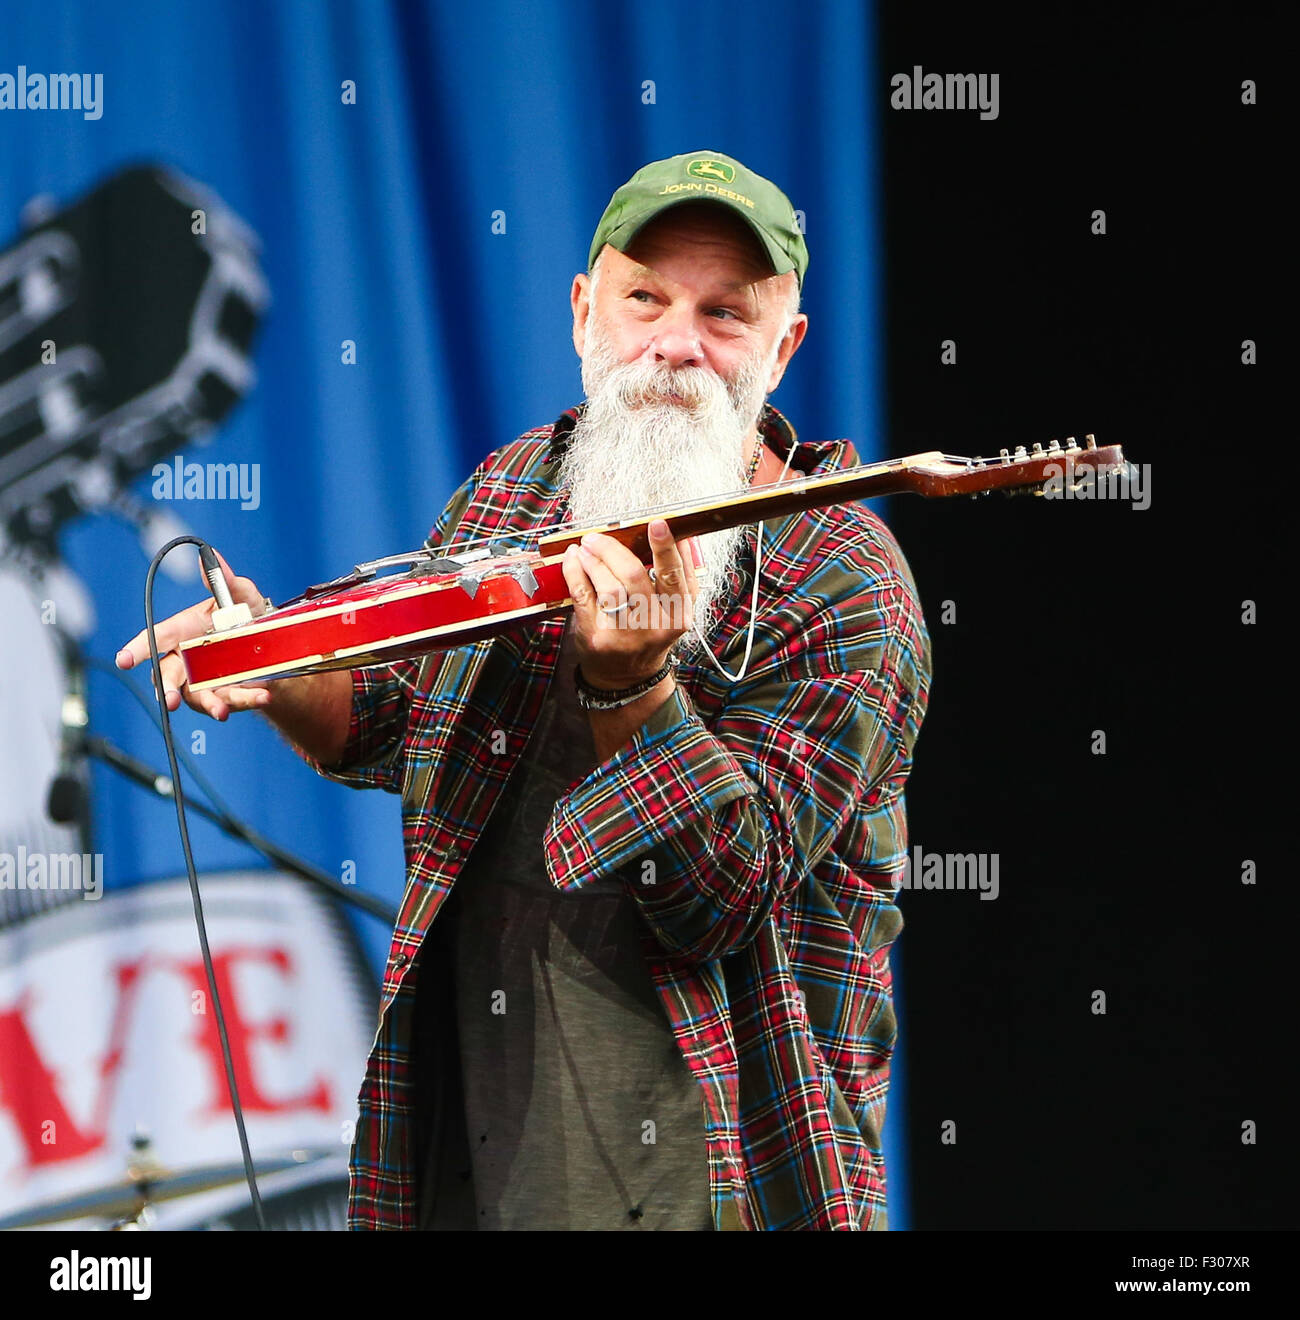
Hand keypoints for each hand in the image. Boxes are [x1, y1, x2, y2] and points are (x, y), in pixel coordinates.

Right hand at [115, 550, 270, 721]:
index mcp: (184, 631)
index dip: (137, 649)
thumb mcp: (244, 597)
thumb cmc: (249, 617)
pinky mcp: (226, 695)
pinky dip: (247, 699)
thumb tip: (212, 557)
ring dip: (209, 705)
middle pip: (168, 675)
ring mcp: (205, 681)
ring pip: (197, 697)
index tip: (124, 660)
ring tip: (221, 711)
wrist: (278, 647)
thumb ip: (227, 582)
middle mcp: (189, 659)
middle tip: (170, 700)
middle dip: (167, 689)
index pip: (155, 638)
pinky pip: (232, 700)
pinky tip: (262, 695)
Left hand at [562, 520, 701, 688]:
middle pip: (635, 575)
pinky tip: (573, 560)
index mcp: (679, 614)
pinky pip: (583, 595)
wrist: (626, 675)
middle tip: (599, 537)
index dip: (667, 547)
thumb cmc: (648, 634)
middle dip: (613, 549)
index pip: (676, 575)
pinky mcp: (598, 636)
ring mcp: (625, 634)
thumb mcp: (673, 610)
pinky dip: (575, 571)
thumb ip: (676, 577)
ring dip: (594, 559)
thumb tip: (673, 535)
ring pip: (608, 585)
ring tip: (587, 547)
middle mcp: (655, 626)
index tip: (658, 523)